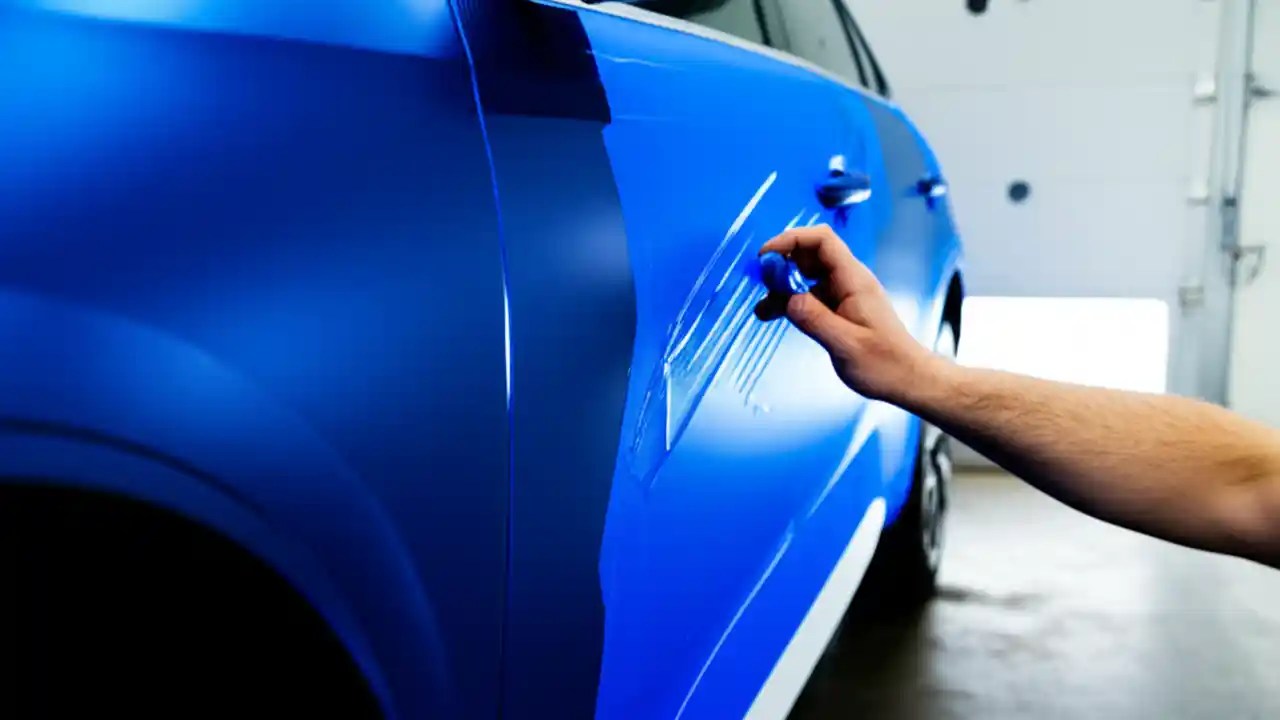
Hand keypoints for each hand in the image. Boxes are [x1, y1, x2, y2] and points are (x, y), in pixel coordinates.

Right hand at [755, 225, 940, 402]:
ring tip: (763, 308)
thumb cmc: (884, 364)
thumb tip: (786, 299)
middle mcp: (848, 280)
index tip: (766, 257)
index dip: (791, 239)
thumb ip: (815, 320)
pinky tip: (771, 315)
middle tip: (763, 285)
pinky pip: (809, 294)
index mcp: (854, 280)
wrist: (907, 379)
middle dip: (783, 262)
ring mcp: (843, 293)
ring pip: (806, 275)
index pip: (822, 240)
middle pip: (811, 253)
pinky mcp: (838, 308)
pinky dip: (790, 301)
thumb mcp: (846, 345)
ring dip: (782, 285)